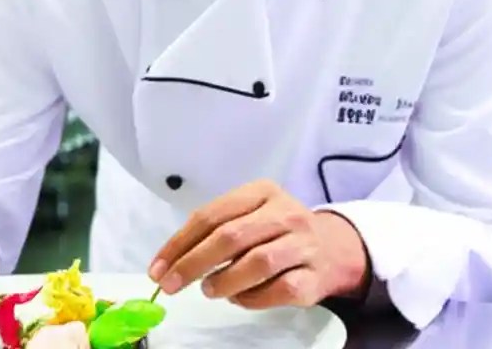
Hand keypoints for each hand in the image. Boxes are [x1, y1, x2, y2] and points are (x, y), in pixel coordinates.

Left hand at [148, 180, 368, 309]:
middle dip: (193, 264)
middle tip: (171, 285)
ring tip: (209, 290)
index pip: (211, 215)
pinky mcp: (313, 277)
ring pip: (256, 263)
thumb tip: (171, 262)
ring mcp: (303, 245)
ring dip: (223, 281)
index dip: (179, 243)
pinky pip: (277, 290)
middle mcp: (285, 214)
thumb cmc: (278, 233)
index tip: (158, 268)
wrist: (333, 249)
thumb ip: (216, 230)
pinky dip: (251, 299)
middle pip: (231, 237)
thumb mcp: (251, 215)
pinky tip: (240, 298)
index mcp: (262, 191)